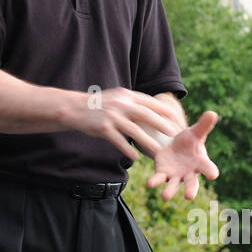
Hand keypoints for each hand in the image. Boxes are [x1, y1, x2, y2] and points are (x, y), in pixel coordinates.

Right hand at [66, 88, 187, 160]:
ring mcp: (112, 116)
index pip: (149, 102)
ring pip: (135, 130)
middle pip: (146, 115)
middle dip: (162, 125)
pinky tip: (135, 157)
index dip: (164, 110)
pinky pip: (119, 141)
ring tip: (158, 150)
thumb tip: (151, 109)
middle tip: (174, 134)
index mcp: (126, 95)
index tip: (176, 118)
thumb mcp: (116, 97)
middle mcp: (120, 104)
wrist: (75, 108)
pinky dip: (127, 149)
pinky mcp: (103, 128)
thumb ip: (132, 102)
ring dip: (148, 142)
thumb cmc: (99, 105)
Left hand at [145, 110, 219, 200]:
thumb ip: (204, 125)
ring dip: (169, 191)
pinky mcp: (162, 173)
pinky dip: (154, 182)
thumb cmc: (189, 141)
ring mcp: (176, 176)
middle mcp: (189, 173)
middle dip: (191, 190)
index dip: (211, 171)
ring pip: (173, 186)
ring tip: (165, 196)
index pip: (208, 168)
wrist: (175, 147)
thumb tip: (213, 113)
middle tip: (189, 196)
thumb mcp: (195, 132)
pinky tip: (149, 184)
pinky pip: (159, 179)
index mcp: (201, 163)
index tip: (213, 175)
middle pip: (192, 184)